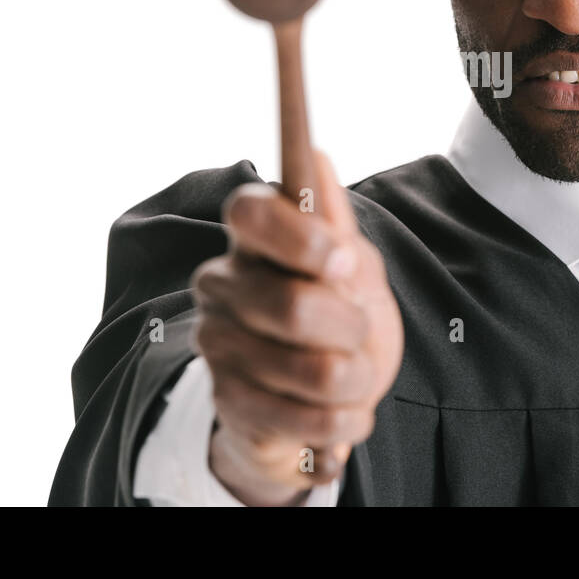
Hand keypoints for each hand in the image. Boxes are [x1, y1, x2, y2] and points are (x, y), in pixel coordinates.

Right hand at [189, 150, 403, 505]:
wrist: (324, 396)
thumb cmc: (339, 313)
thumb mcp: (351, 265)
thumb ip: (336, 222)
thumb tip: (316, 158)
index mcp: (251, 238)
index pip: (249, 213)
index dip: (299, 237)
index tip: (341, 260)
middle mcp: (221, 285)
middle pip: (292, 306)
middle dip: (351, 326)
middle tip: (360, 329)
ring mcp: (219, 345)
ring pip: (314, 371)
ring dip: (358, 378)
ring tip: (356, 374)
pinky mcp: (230, 403)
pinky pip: (310, 420)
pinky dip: (348, 419)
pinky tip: (349, 411)